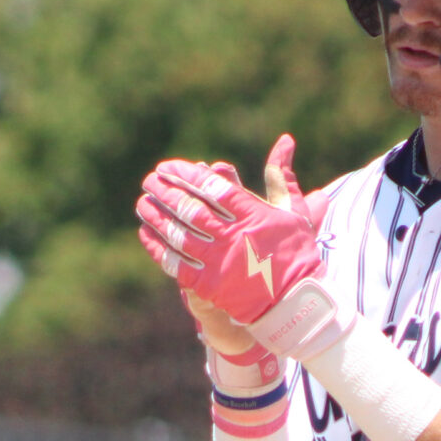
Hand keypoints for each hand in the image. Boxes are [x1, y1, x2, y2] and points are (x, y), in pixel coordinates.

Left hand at [137, 139, 324, 324]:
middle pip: (191, 208)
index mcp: (253, 215)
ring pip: (178, 234)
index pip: (213, 187)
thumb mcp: (293, 210)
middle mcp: (233, 236)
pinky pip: (176, 263)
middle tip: (149, 180)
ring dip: (157, 217)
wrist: (296, 301)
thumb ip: (281, 175)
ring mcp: (219, 261)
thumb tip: (285, 139)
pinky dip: (158, 247)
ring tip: (143, 203)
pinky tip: (147, 234)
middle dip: (166, 191)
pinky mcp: (209, 285)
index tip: (169, 167)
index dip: (187, 174)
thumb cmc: (296, 252)